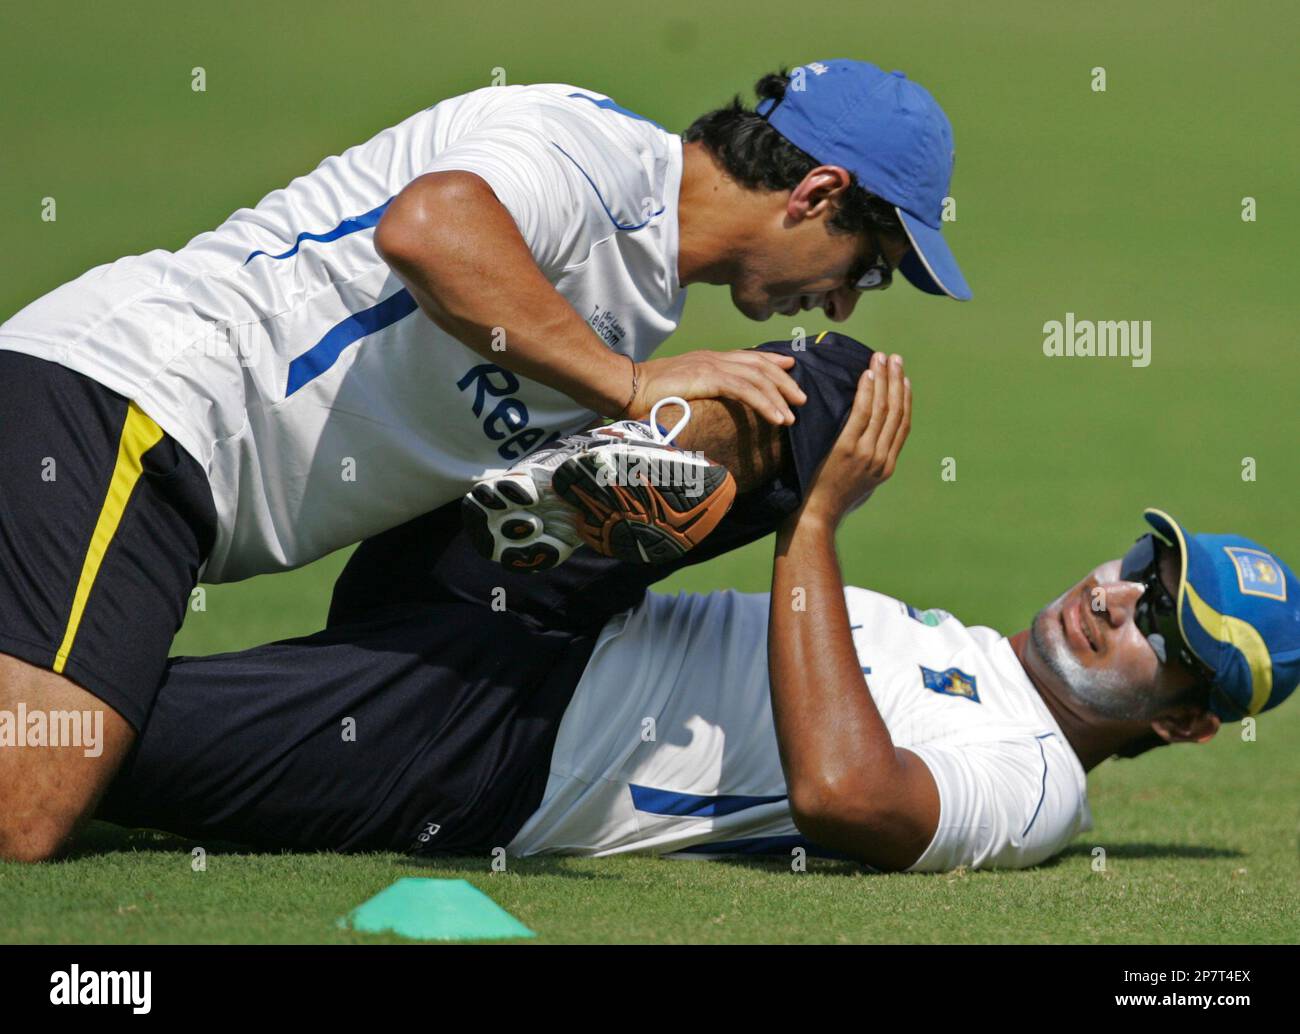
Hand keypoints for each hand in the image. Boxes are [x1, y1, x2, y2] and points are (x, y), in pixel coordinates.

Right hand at [629, 349, 806, 425]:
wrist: (623, 387)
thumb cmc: (642, 396)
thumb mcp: (676, 392)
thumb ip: (694, 395)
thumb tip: (700, 410)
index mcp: (706, 359)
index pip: (746, 357)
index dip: (771, 362)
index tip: (790, 367)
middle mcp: (712, 358)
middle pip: (758, 365)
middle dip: (783, 381)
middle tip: (801, 398)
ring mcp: (711, 365)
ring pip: (757, 377)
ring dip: (779, 396)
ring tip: (793, 415)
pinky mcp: (708, 377)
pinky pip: (746, 390)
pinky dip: (765, 403)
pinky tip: (777, 417)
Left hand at [798, 351, 910, 528]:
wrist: (814, 519)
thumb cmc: (828, 502)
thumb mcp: (857, 485)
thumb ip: (866, 465)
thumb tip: (865, 446)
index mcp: (886, 466)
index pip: (902, 426)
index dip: (905, 399)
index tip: (904, 379)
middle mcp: (882, 458)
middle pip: (896, 412)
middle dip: (897, 382)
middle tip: (896, 359)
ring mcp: (867, 454)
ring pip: (882, 409)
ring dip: (884, 379)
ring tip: (882, 358)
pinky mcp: (848, 449)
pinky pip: (861, 414)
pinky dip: (867, 391)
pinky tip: (866, 374)